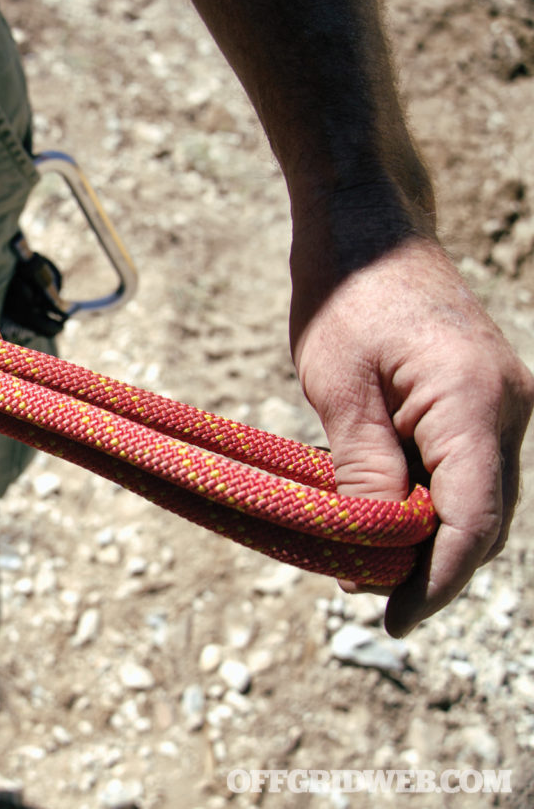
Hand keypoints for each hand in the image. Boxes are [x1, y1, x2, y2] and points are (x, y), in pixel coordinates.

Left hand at [290, 235, 532, 636]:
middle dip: (429, 568)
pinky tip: (381, 516)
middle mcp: (507, 408)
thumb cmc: (345, 292)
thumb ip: (365, 465)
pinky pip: (463, 470)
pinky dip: (427, 502)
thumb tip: (377, 542)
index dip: (436, 581)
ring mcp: (500, 404)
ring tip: (362, 566)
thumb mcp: (340, 386)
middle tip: (364, 597)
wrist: (367, 226)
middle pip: (481, 520)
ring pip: (474, 499)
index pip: (472, 520)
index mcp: (476, 403)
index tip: (394, 622)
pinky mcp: (480, 400)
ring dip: (427, 538)